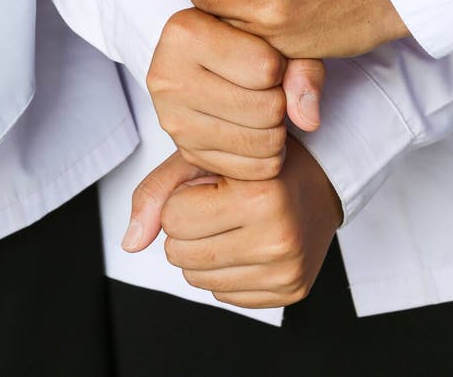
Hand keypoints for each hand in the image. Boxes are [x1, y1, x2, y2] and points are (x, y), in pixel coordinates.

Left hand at [123, 137, 341, 308]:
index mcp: (258, 195)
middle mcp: (277, 236)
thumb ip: (158, 191)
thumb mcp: (206, 156)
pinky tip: (246, 244)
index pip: (173, 219)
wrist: (322, 180)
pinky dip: (224, 271)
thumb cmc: (257, 163)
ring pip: (196, 279)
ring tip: (230, 223)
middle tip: (217, 206)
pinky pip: (223, 296)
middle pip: (180, 254)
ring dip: (201, 252)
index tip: (207, 187)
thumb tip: (130, 243)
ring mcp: (286, 269)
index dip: (181, 200)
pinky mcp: (291, 291)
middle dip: (186, 229)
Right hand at [148, 9, 325, 179]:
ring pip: (262, 142)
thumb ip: (302, 65)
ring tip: (263, 106)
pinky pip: (253, 169)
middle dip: (280, 99)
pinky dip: (268, 154)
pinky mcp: (184, 151)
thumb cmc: (242, 39)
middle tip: (269, 87)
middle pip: (265, 108)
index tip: (268, 57)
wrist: (203, 59)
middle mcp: (168, 76)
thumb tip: (309, 119)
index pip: (266, 67)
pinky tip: (258, 130)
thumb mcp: (273, 33)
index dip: (280, 65)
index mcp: (184, 31)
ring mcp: (172, 119)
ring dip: (276, 128)